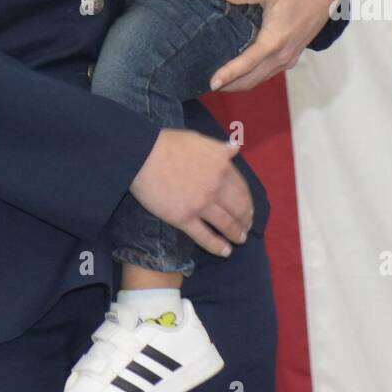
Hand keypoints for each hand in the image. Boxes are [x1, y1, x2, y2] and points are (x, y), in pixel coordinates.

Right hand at [129, 129, 253, 256]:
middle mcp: (216, 186)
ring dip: (236, 234)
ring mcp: (201, 204)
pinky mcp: (184, 219)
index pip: (242, 188)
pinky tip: (225, 252)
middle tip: (246, 228)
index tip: (250, 210)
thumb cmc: (168, 143)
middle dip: (245, 220)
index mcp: (221, 165)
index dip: (248, 202)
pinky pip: (205, 237)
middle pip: (238, 208)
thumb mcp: (199, 139)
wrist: (142, 155)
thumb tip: (236, 148)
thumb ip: (219, 148)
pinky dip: (218, 246)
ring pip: (226, 224)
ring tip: (239, 240)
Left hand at [208, 0, 340, 91]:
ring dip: (241, 84)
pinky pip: (269, 74)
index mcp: (274, 40)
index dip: (228, 74)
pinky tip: (243, 74)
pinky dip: (254, 78)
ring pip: (261, 79)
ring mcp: (288, 58)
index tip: (211, 82)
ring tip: (221, 84)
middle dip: (230, 85)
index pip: (246, 63)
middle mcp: (282, 55)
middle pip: (252, 78)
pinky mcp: (292, 56)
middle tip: (207, 86)